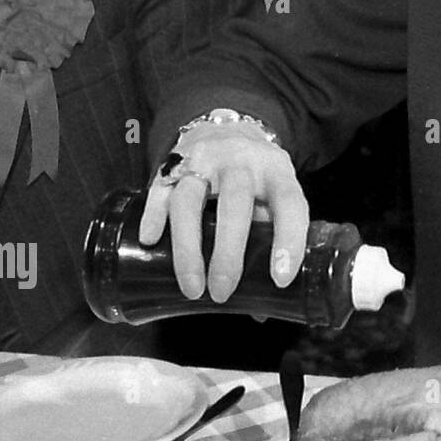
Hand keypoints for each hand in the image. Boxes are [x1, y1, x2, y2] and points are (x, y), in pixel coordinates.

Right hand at [139, 122, 308, 302]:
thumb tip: (260, 310)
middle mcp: (240, 163)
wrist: (227, 130)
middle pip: (234, 203)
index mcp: (277, 172)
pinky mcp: (170, 166)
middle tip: (222, 293)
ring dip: (188, 247)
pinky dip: (152, 216)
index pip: (289, 204)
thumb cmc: (257, 181)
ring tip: (192, 288)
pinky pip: (157, 191)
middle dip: (229, 252)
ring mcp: (202, 162)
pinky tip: (150, 242)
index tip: (281, 279)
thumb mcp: (274, 199)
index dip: (288, 241)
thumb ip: (269, 245)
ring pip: (189, 200)